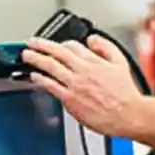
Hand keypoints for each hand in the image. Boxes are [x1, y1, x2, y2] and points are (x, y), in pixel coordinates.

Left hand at [21, 35, 145, 137]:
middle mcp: (82, 71)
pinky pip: (50, 86)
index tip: (55, 45)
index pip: (71, 46)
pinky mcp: (70, 100)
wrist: (128, 115)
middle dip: (40, 45)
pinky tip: (35, 76)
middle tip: (31, 43)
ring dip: (35, 59)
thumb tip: (93, 40)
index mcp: (94, 61)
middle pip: (56, 53)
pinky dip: (40, 79)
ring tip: (27, 55)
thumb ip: (106, 47)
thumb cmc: (125, 94)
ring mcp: (74, 85)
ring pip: (50, 67)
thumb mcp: (121, 62)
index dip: (60, 44)